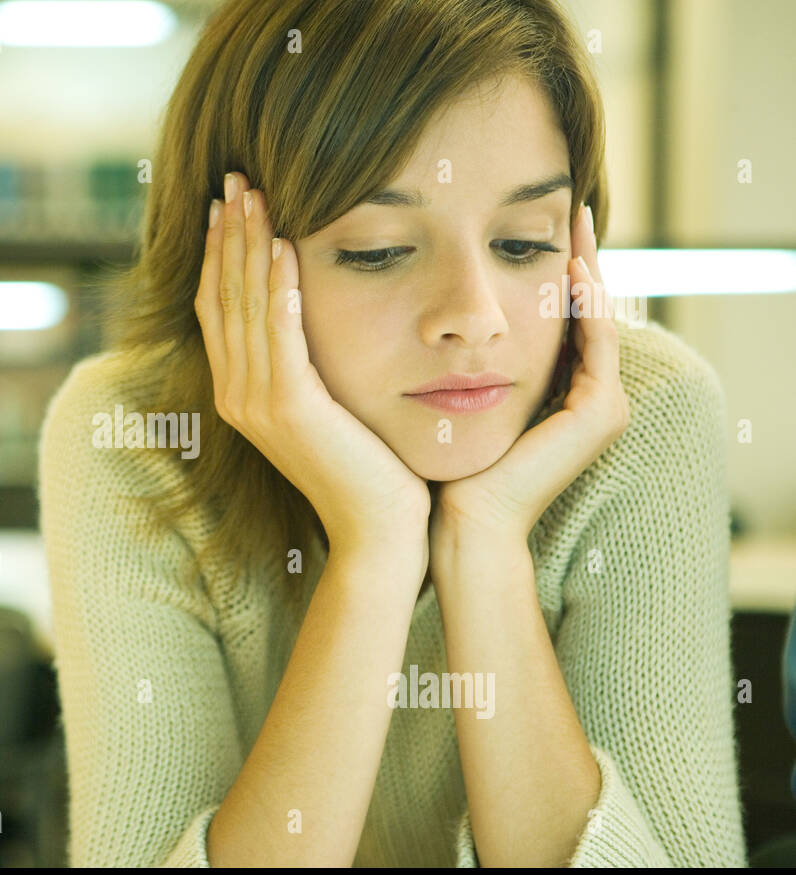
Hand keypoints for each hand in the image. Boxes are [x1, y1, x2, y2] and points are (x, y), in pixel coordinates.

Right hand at [196, 171, 430, 553]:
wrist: (380, 530)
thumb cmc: (368, 468)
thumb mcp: (330, 405)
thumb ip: (309, 364)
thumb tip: (313, 315)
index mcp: (241, 393)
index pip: (220, 308)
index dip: (221, 253)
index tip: (230, 204)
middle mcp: (236, 395)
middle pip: (223, 296)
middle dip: (228, 233)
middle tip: (233, 177)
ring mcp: (256, 403)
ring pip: (245, 305)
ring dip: (248, 244)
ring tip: (253, 192)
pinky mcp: (289, 407)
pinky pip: (278, 332)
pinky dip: (277, 285)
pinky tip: (284, 243)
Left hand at [430, 201, 628, 548]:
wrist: (460, 522)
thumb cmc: (442, 468)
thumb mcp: (449, 398)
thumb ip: (454, 361)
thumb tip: (420, 317)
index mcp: (557, 397)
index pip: (555, 321)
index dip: (547, 274)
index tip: (532, 225)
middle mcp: (589, 400)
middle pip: (580, 313)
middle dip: (574, 260)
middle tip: (569, 204)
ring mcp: (602, 407)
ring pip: (594, 319)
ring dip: (586, 267)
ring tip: (574, 216)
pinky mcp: (600, 413)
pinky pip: (593, 340)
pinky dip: (583, 302)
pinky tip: (566, 263)